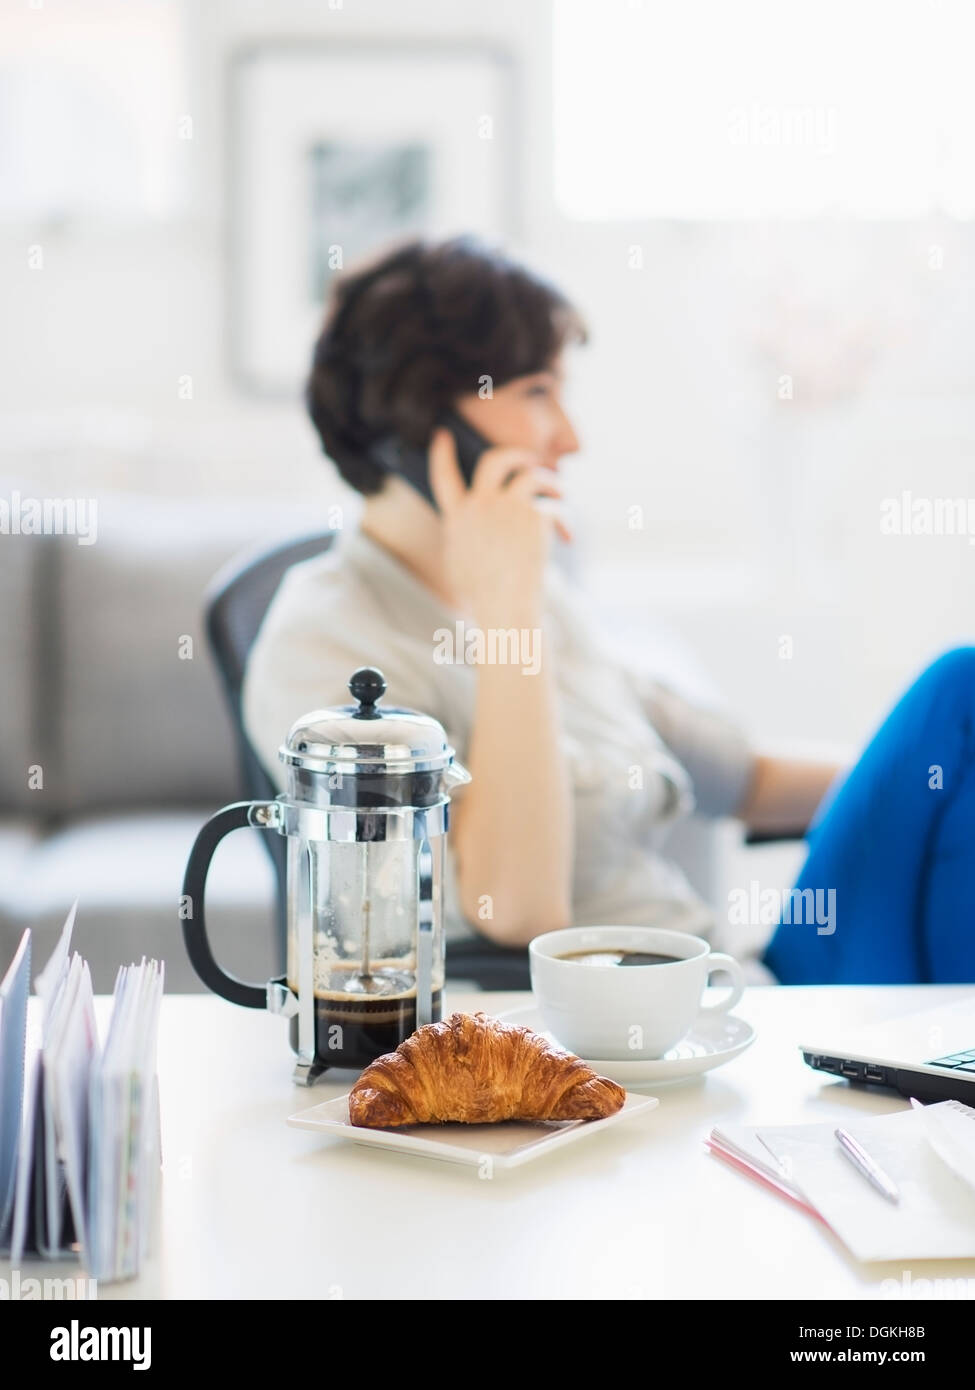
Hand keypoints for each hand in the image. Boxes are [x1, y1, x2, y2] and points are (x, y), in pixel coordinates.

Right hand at [428, 428, 569, 625]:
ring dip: (550, 482)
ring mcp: (507, 507)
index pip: (443, 477)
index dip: (441, 454)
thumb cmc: (482, 596)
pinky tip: (568, 538)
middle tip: (530, 460)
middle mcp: (480, 504)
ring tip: (560, 494)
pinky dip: (564, 521)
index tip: (442, 436)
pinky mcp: (533, 515)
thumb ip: (460, 536)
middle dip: (516, 455)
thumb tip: (462, 528)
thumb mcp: (457, 562)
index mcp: (458, 517)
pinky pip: (554, 508)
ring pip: (532, 475)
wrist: (504, 605)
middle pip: (495, 460)